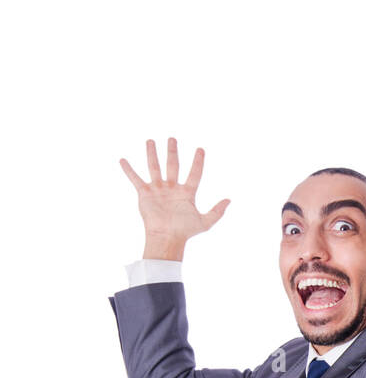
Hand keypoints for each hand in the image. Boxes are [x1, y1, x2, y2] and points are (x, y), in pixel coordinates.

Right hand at [119, 137, 229, 260]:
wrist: (166, 238)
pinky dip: (128, 170)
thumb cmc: (185, 232)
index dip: (198, 162)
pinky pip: (135, 179)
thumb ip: (217, 211)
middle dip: (173, 152)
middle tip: (172, 139)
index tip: (200, 149)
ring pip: (154, 167)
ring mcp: (158, 190)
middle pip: (173, 165)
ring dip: (152, 154)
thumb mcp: (205, 222)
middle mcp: (172, 189)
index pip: (194, 173)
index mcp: (186, 193)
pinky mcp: (145, 194)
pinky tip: (123, 160)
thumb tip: (229, 200)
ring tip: (150, 141)